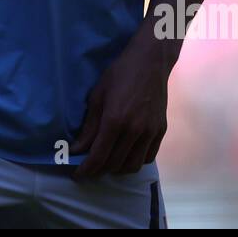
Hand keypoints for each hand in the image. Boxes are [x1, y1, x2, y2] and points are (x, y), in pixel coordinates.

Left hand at [70, 35, 169, 179]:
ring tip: (106, 164)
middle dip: (99, 171)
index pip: (99, 157)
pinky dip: (135, 162)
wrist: (150, 62)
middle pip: (114, 164)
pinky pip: (148, 157)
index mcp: (115, 120)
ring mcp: (150, 132)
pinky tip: (126, 156)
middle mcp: (134, 130)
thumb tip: (76, 148)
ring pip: (133, 165)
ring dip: (117, 169)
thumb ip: (88, 126)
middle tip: (89, 169)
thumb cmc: (119, 74)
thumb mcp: (97, 96)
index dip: (86, 169)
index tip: (77, 174)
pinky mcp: (161, 130)